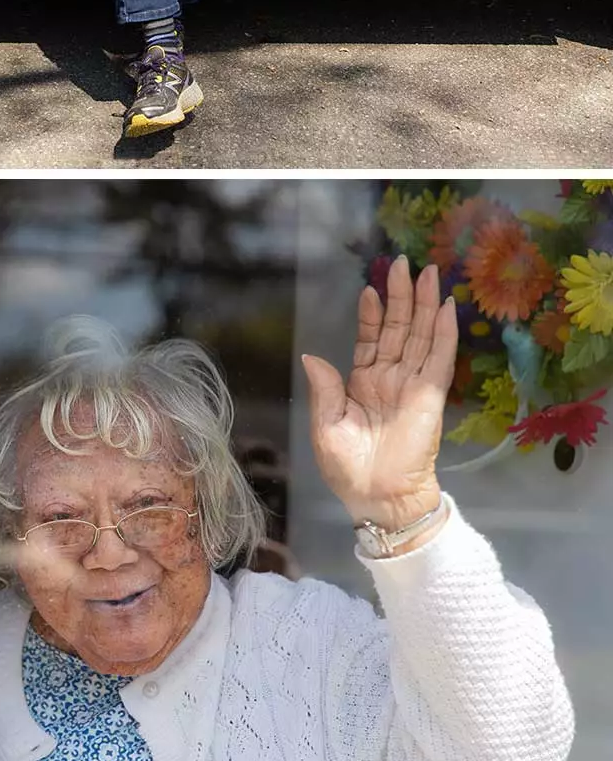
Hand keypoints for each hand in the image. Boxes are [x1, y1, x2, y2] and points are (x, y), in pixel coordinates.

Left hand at [302, 256, 454, 534]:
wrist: (377, 498)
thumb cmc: (348, 468)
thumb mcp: (327, 426)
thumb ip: (325, 389)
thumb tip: (313, 356)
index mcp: (362, 384)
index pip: (370, 340)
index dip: (372, 314)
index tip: (370, 288)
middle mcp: (389, 379)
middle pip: (398, 329)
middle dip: (402, 296)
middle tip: (405, 263)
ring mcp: (412, 385)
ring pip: (420, 336)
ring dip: (425, 304)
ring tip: (429, 272)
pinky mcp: (431, 396)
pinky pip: (439, 359)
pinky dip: (444, 333)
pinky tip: (447, 308)